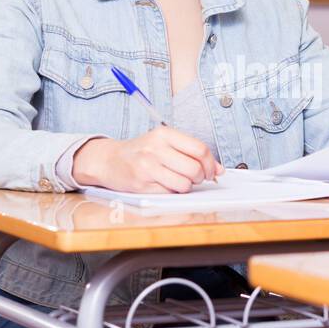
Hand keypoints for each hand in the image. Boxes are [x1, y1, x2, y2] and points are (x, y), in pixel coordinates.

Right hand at [71, 127, 223, 192]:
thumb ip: (191, 152)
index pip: (200, 149)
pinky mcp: (141, 184)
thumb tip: (219, 170)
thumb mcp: (164, 143)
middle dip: (201, 178)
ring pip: (184, 183)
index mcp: (164, 134)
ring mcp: (147, 167)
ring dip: (187, 187)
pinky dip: (173, 192)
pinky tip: (166, 185)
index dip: (211, 164)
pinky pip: (169, 193)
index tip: (212, 171)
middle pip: (194, 168)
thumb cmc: (141, 152)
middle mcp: (155, 148)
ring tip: (180, 182)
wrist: (109, 160)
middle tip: (196, 178)